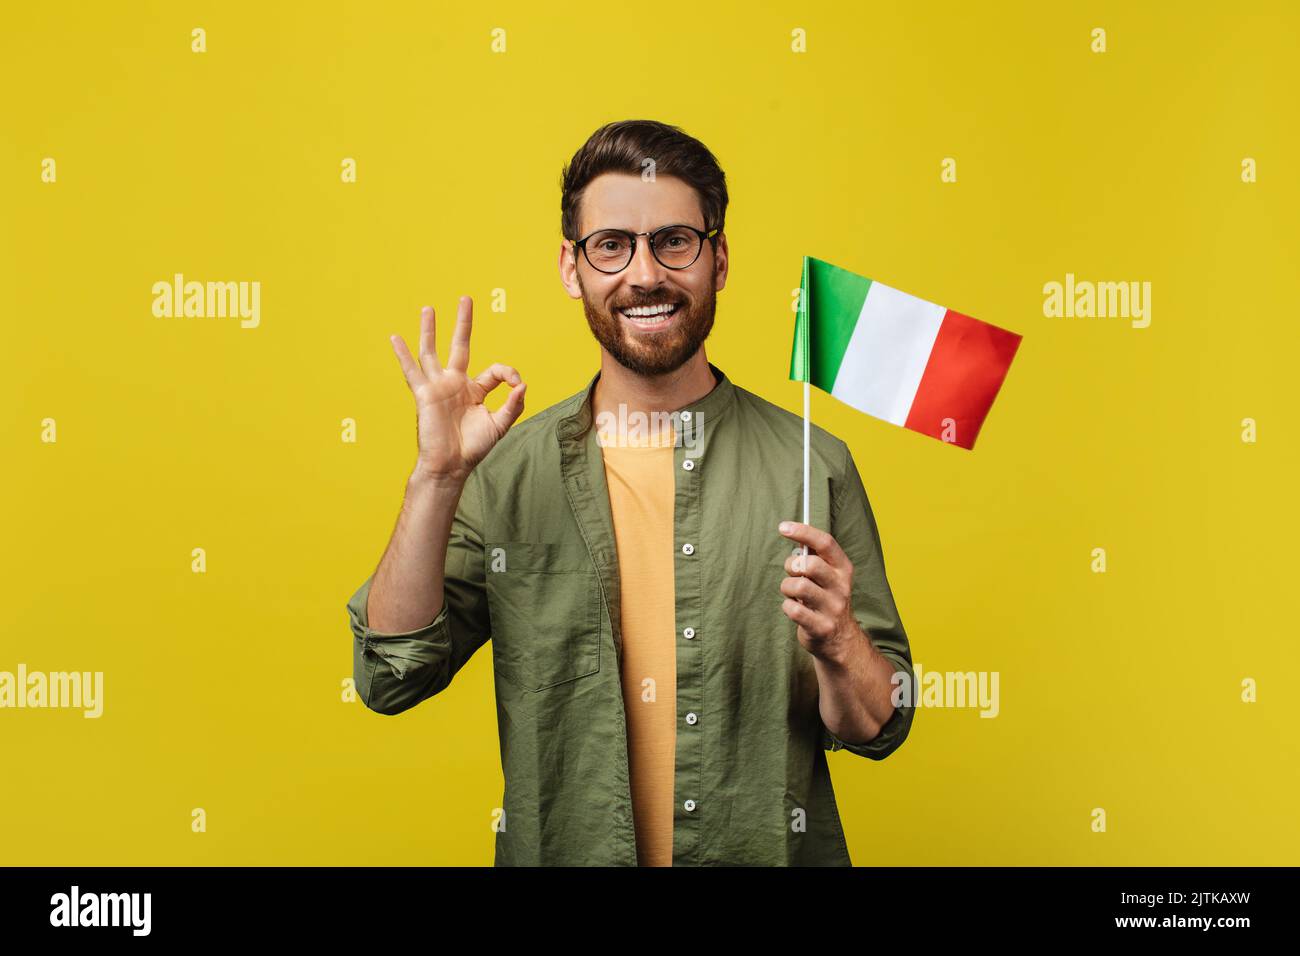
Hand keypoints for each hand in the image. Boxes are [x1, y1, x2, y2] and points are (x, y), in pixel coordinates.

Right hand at [390, 297, 525, 483]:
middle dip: (463, 323)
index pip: (495, 371)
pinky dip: (402, 355)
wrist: (450, 466)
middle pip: (459, 346)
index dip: (509, 374)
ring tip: (428, 309)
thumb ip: (513, 405)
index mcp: (475, 391)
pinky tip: (395, 338)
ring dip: (429, 330)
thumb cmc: (473, 448)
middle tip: (466, 298)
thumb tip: (523, 385)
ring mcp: (438, 387)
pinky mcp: (424, 394)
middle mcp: (456, 384)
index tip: (517, 385)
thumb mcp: (499, 425)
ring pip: (432, 352)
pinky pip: (412, 371)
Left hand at [777, 521, 861, 659]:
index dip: (803, 532)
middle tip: (792, 573)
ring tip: (792, 594)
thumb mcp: (827, 575)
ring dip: (787, 588)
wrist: (840, 640)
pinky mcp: (821, 627)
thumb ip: (813, 556)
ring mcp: (833, 608)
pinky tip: (793, 608)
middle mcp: (841, 586)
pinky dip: (787, 607)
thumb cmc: (826, 599)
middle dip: (792, 566)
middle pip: (811, 564)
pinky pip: (794, 610)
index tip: (783, 527)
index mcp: (843, 569)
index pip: (826, 543)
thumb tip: (795, 533)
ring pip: (799, 586)